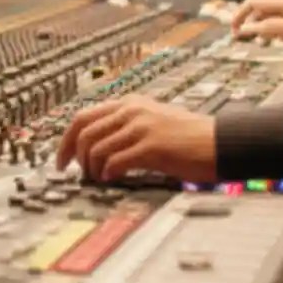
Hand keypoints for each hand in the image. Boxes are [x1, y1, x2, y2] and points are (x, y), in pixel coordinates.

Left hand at [56, 95, 216, 182]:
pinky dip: (107, 173)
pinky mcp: (151, 146)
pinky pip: (115, 161)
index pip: (84, 117)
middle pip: (84, 131)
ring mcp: (141, 127)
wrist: (220, 142)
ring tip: (97, 179)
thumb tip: (98, 147)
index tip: (62, 159)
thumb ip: (127, 126)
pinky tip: (112, 179)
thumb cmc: (191, 137)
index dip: (67, 140)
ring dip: (91, 168)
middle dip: (74, 155)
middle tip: (77, 173)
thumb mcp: (155, 120)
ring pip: (97, 147)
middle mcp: (133, 111)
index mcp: (131, 103)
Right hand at [230, 0, 282, 44]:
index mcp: (281, 0)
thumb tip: (246, 29)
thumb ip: (268, 28)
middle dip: (253, 25)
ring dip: (267, 31)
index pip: (252, 1)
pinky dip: (281, 34)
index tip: (235, 30)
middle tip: (247, 39)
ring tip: (266, 44)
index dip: (240, 14)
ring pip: (272, 19)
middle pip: (260, 11)